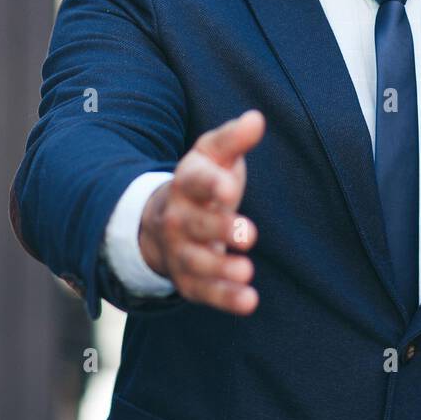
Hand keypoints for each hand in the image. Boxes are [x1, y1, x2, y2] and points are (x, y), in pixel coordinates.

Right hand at [139, 109, 264, 313]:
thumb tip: (256, 119)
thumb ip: (234, 139)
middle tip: (248, 234)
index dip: (210, 185)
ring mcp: (179, 251)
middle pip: (193, 225)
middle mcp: (177, 218)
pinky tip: (249, 300)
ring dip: (220, 269)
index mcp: (186, 182)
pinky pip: (204, 292)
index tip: (228, 189)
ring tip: (247, 270)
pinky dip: (225, 298)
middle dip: (218, 230)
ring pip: (196, 262)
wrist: (164, 221)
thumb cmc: (202, 182)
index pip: (194, 181)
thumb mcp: (214, 155)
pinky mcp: (189, 280)